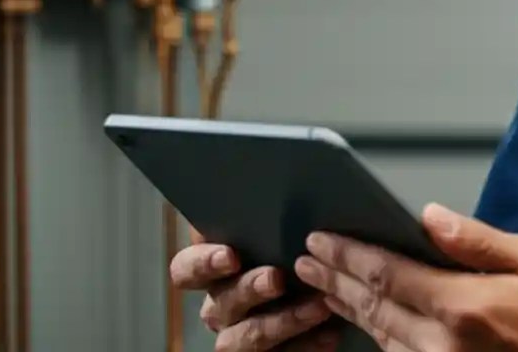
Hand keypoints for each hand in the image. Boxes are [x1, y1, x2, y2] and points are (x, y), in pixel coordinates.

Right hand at [170, 227, 339, 350]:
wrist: (331, 292)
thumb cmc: (299, 251)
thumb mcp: (284, 230)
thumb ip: (267, 217)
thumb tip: (267, 181)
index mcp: (217, 271)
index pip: (186, 269)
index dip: (202, 264)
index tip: (230, 255)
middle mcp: (222, 306)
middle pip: (218, 304)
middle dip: (248, 290)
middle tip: (277, 278)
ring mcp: (240, 335)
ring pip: (244, 337)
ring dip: (281, 322)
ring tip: (317, 307)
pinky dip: (305, 345)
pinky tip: (330, 333)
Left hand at [293, 204, 517, 351]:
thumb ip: (478, 240)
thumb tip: (430, 216)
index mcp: (466, 308)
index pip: (388, 275)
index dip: (349, 255)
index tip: (321, 240)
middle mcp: (444, 346)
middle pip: (372, 308)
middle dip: (335, 280)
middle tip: (306, 260)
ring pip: (380, 337)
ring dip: (349, 309)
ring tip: (325, 286)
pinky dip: (378, 336)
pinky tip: (366, 320)